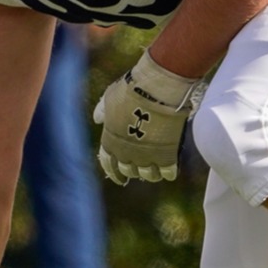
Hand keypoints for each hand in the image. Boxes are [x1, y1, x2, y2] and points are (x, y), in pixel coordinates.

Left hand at [93, 53, 203, 185]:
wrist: (156, 89)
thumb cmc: (131, 89)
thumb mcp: (109, 97)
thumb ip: (102, 110)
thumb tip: (97, 119)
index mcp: (110, 141)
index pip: (108, 164)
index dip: (113, 172)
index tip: (118, 178)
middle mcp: (125, 153)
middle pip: (128, 170)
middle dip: (133, 170)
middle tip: (139, 170)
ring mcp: (146, 156)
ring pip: (148, 174)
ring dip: (151, 174)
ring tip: (155, 171)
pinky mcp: (166, 155)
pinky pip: (168, 172)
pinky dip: (169, 173)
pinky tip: (171, 172)